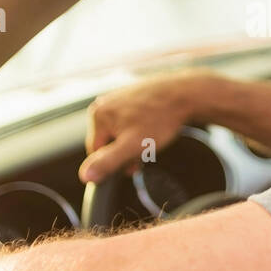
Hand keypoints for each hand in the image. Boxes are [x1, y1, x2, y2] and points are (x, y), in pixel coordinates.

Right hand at [79, 70, 215, 183]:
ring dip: (134, 142)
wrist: (185, 94)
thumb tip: (85, 176)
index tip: (134, 162)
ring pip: (120, 133)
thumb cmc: (160, 119)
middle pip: (109, 142)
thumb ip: (107, 162)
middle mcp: (103, 104)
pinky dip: (140, 130)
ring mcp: (117, 99)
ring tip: (152, 138)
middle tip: (146, 150)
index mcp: (98, 115)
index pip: (96, 153)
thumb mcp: (132, 147)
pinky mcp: (131, 97)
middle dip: (126, 152)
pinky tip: (153, 128)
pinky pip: (129, 122)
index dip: (115, 163)